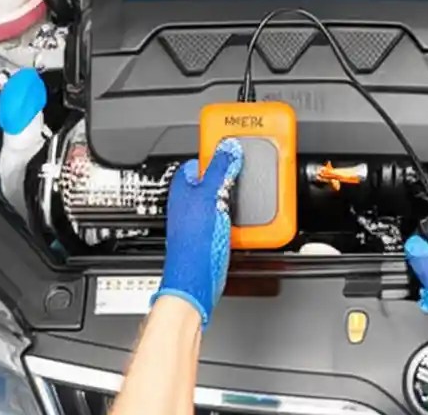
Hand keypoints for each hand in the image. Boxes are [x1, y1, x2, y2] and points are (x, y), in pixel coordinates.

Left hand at [152, 138, 242, 327]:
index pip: (200, 160)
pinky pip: (228, 218)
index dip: (216, 153)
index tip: (233, 149)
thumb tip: (228, 147)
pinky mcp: (212, 234)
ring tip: (243, 200)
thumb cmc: (193, 244)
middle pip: (214, 178)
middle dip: (230, 178)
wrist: (196, 281)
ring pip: (222, 198)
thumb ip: (220, 170)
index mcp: (184, 187)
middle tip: (244, 176)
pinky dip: (237, 218)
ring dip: (234, 200)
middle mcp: (190, 202)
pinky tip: (241, 221)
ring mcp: (201, 219)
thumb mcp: (210, 196)